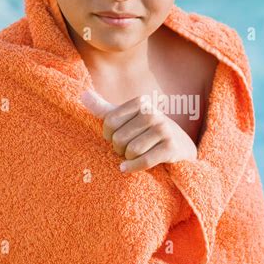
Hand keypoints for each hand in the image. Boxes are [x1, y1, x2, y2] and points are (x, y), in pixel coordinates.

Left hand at [81, 89, 197, 172]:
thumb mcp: (127, 118)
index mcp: (141, 102)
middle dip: (119, 149)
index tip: (115, 138)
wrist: (181, 145)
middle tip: (125, 151)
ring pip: (132, 150)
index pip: (109, 121)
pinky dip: (133, 167)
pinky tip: (127, 169)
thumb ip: (104, 109)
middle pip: (120, 138)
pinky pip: (145, 161)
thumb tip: (82, 94)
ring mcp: (164, 130)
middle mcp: (153, 113)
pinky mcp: (171, 148)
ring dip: (128, 158)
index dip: (108, 135)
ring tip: (132, 157)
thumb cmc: (147, 131)